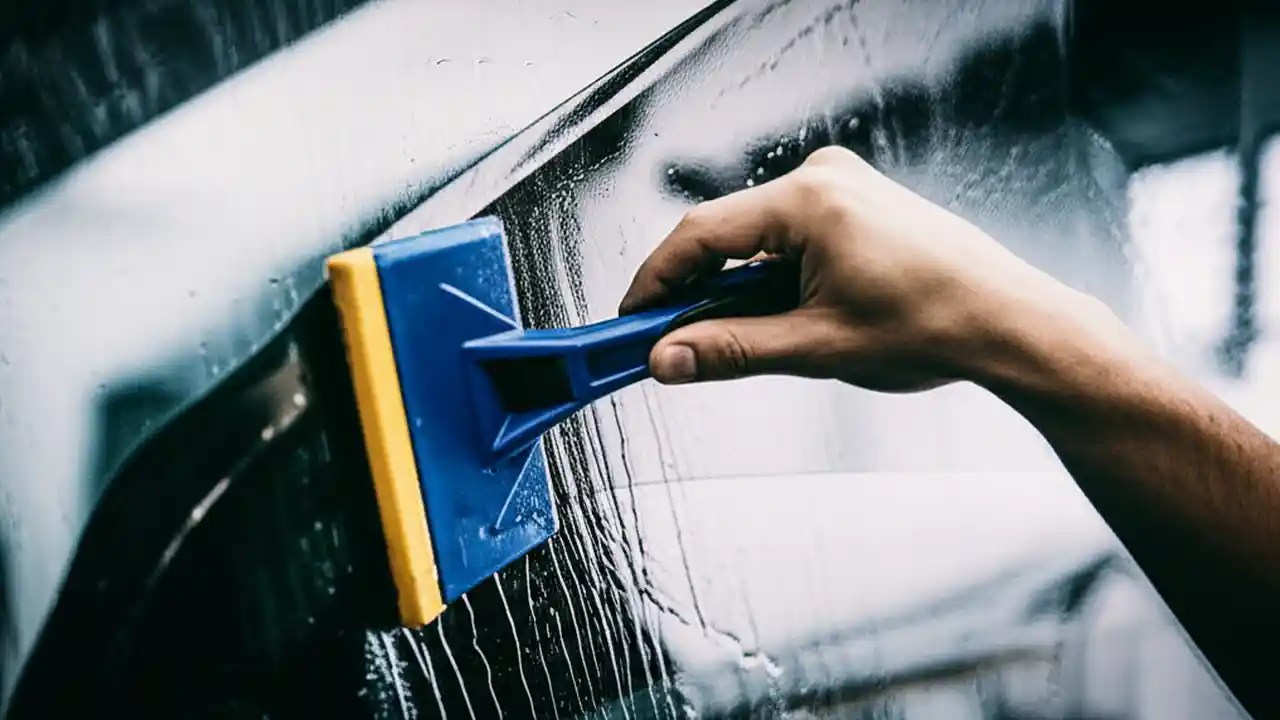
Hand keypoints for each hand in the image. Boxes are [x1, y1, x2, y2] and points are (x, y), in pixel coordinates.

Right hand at [620, 145, 1112, 390]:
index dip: (655, 282)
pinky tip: (782, 316)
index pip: (700, 235)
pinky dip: (772, 276)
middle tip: (672, 342)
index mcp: (809, 201)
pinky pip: (791, 235)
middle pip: (726, 233)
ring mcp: (844, 186)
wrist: (1009, 323)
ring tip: (741, 339)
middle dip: (696, 291)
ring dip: (738, 288)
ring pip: (758, 238)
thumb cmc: (936, 325)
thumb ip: (731, 351)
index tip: (631, 321)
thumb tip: (668, 358)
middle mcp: (824, 178)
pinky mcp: (858, 203)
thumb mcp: (816, 347)